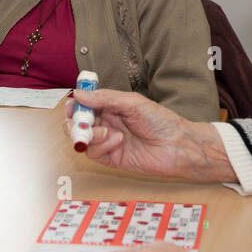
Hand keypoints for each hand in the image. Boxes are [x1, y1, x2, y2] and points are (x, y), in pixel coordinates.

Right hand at [65, 88, 234, 182]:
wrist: (178, 146)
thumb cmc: (161, 121)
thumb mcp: (132, 102)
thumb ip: (104, 98)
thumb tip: (79, 93)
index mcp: (111, 107)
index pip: (84, 105)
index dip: (75, 105)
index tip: (72, 106)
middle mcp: (107, 123)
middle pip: (77, 123)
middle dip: (73, 123)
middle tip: (78, 123)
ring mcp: (107, 141)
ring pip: (82, 139)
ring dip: (89, 135)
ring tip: (106, 132)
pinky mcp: (111, 158)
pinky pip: (94, 153)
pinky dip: (101, 146)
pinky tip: (117, 141)